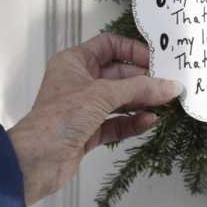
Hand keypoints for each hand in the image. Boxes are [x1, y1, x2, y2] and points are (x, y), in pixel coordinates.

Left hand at [7, 33, 180, 205]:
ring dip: (142, 101)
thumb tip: (170, 85)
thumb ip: (139, 89)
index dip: (132, 50)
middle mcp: (79, 82)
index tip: (157, 60)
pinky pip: (116, 122)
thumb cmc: (60, 117)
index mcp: (74, 62)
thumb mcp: (102, 95)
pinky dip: (133, 121)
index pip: (108, 46)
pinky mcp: (88, 132)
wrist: (36, 161)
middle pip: (118, 74)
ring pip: (119, 100)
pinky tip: (150, 121)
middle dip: (143, 80)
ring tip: (166, 103)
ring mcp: (84, 108)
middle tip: (169, 85)